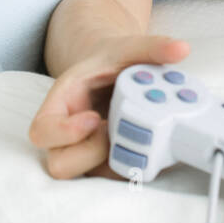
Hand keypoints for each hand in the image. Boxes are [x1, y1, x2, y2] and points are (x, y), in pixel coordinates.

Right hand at [29, 33, 189, 179]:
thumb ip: (152, 47)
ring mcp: (85, 150)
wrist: (117, 69)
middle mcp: (67, 132)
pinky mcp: (104, 161)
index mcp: (62, 102)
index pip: (42, 130)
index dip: (64, 132)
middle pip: (60, 164)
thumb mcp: (129, 48)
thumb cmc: (113, 60)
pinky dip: (131, 165)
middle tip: (115, 131)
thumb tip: (181, 49)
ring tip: (134, 136)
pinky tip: (149, 144)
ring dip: (112, 162)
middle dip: (91, 153)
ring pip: (87, 175)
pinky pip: (112, 175)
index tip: (94, 119)